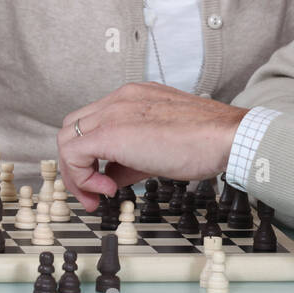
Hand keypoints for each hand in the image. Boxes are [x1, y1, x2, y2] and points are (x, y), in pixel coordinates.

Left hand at [56, 83, 247, 210]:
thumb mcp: (160, 146)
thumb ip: (131, 159)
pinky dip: (82, 177)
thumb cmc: (205, 141)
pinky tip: (108, 190)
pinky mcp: (111, 131)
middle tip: (93, 193)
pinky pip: (74, 153)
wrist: (226, 137)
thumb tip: (113, 177)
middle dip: (76, 166)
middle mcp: (119, 99)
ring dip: (76, 173)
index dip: (90, 156)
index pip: (92, 122)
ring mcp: (114, 111)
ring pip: (67, 138)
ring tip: (99, 195)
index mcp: (132, 97)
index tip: (104, 182)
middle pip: (72, 128)